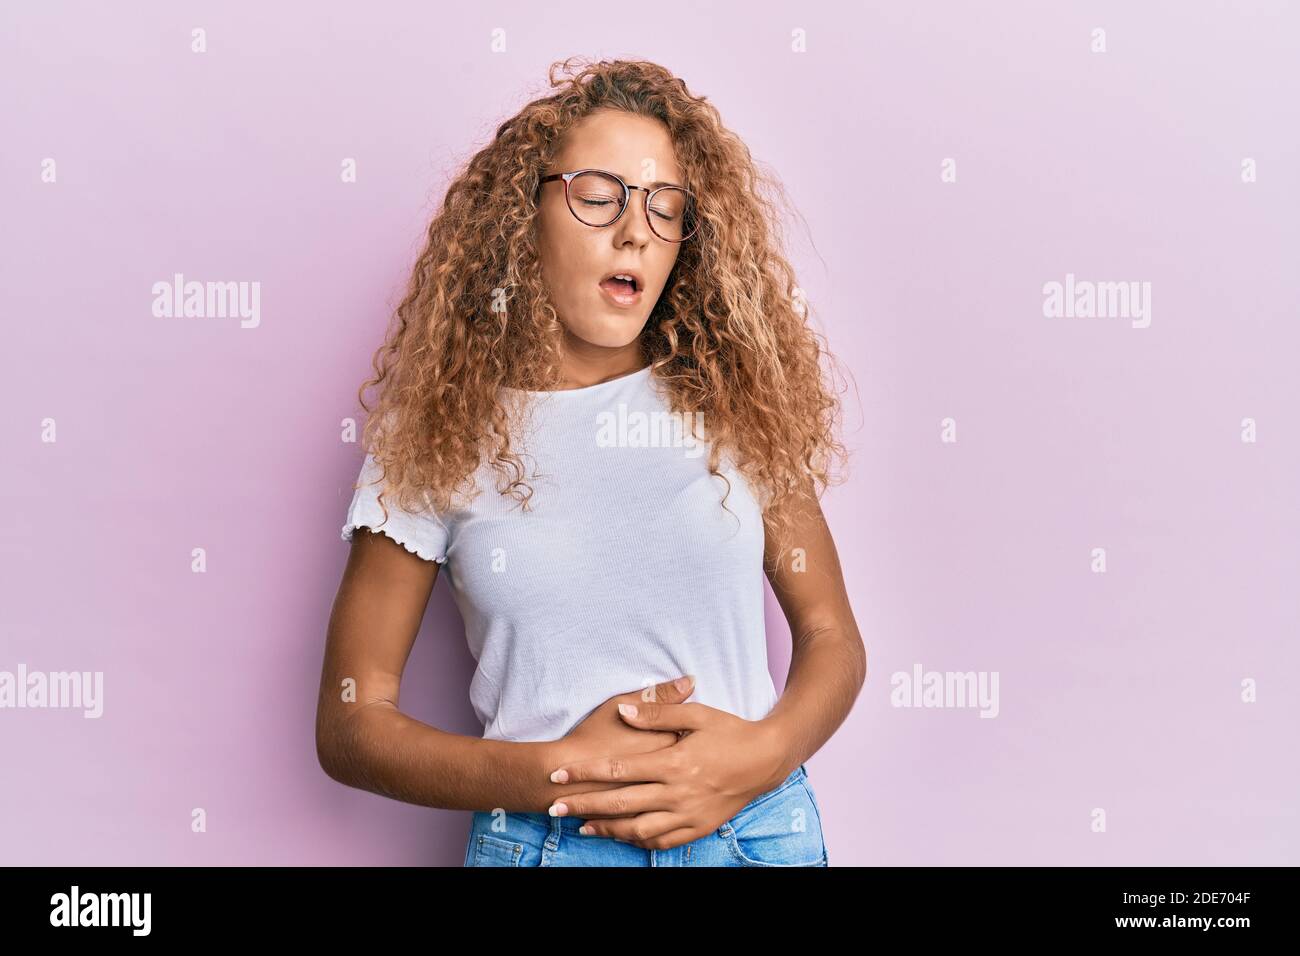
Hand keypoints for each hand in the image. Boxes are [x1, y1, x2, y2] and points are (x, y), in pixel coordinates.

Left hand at [543, 696, 789, 850]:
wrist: (767, 759)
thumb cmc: (731, 732)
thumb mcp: (697, 715)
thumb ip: (657, 711)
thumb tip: (624, 710)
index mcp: (674, 762)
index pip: (618, 770)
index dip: (584, 773)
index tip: (558, 775)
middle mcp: (678, 792)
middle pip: (619, 803)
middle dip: (583, 806)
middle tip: (554, 808)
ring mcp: (689, 814)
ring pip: (638, 829)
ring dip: (606, 829)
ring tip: (582, 827)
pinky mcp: (699, 827)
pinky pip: (662, 841)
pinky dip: (638, 840)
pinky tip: (622, 836)